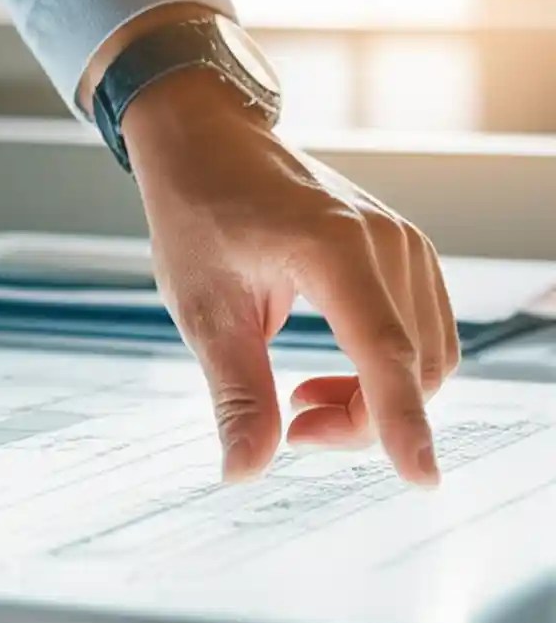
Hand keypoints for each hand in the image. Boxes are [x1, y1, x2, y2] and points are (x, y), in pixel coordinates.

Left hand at [123, 70, 458, 485]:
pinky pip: (421, 334)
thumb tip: (244, 472)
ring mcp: (403, 243)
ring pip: (425, 358)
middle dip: (361, 421)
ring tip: (297, 400)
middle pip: (410, 367)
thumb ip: (235, 393)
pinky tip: (328, 376)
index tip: (421, 478)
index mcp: (332, 247)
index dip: (402, 422)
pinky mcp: (405, 252)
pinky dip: (385, 373)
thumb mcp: (202, 311)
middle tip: (289, 429)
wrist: (208, 144)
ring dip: (374, 401)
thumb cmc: (198, 215)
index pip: (384, 351)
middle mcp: (385, 241)